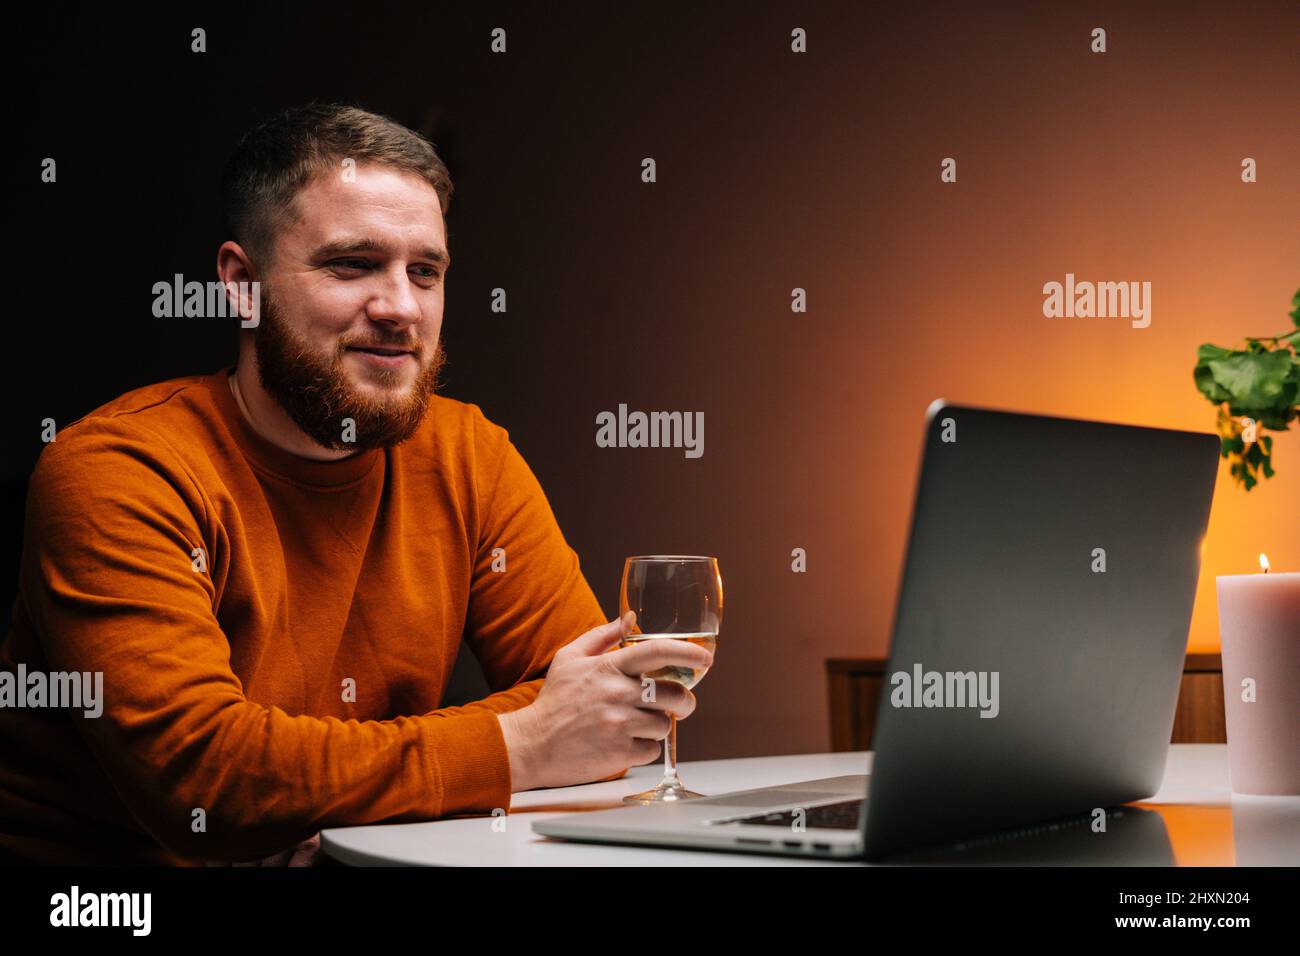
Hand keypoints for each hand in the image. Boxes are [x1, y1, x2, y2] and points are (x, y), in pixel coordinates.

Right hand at [498, 611, 712, 791]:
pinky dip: (645, 747)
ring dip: (658, 725)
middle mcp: (616, 694)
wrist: (531, 745)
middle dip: (683, 701)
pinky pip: (652, 749)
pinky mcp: (620, 754)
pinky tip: (626, 742)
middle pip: (674, 695)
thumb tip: (631, 617)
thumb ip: (602, 636)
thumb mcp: (570, 658)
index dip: (686, 653)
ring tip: (638, 724)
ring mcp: (619, 725)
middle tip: (676, 703)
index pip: (656, 652)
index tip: (705, 658)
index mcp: (608, 668)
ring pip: (665, 724)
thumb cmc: (554, 700)